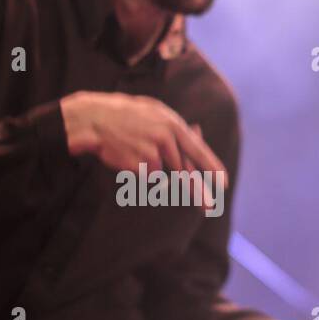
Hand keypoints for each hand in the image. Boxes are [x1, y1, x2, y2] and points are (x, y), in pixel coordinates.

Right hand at [60, 91, 227, 185]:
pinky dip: (139, 172)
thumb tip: (198, 131)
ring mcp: (153, 152)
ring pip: (162, 173)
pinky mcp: (140, 165)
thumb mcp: (154, 112)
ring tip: (135, 151)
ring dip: (152, 169)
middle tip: (209, 207)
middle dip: (195, 190)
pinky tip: (127, 157)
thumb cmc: (125, 115)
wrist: (95, 120)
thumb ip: (175, 126)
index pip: (198, 150)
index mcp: (172, 123)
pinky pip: (146, 177)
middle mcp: (166, 137)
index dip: (212, 168)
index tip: (223, 184)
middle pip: (184, 170)